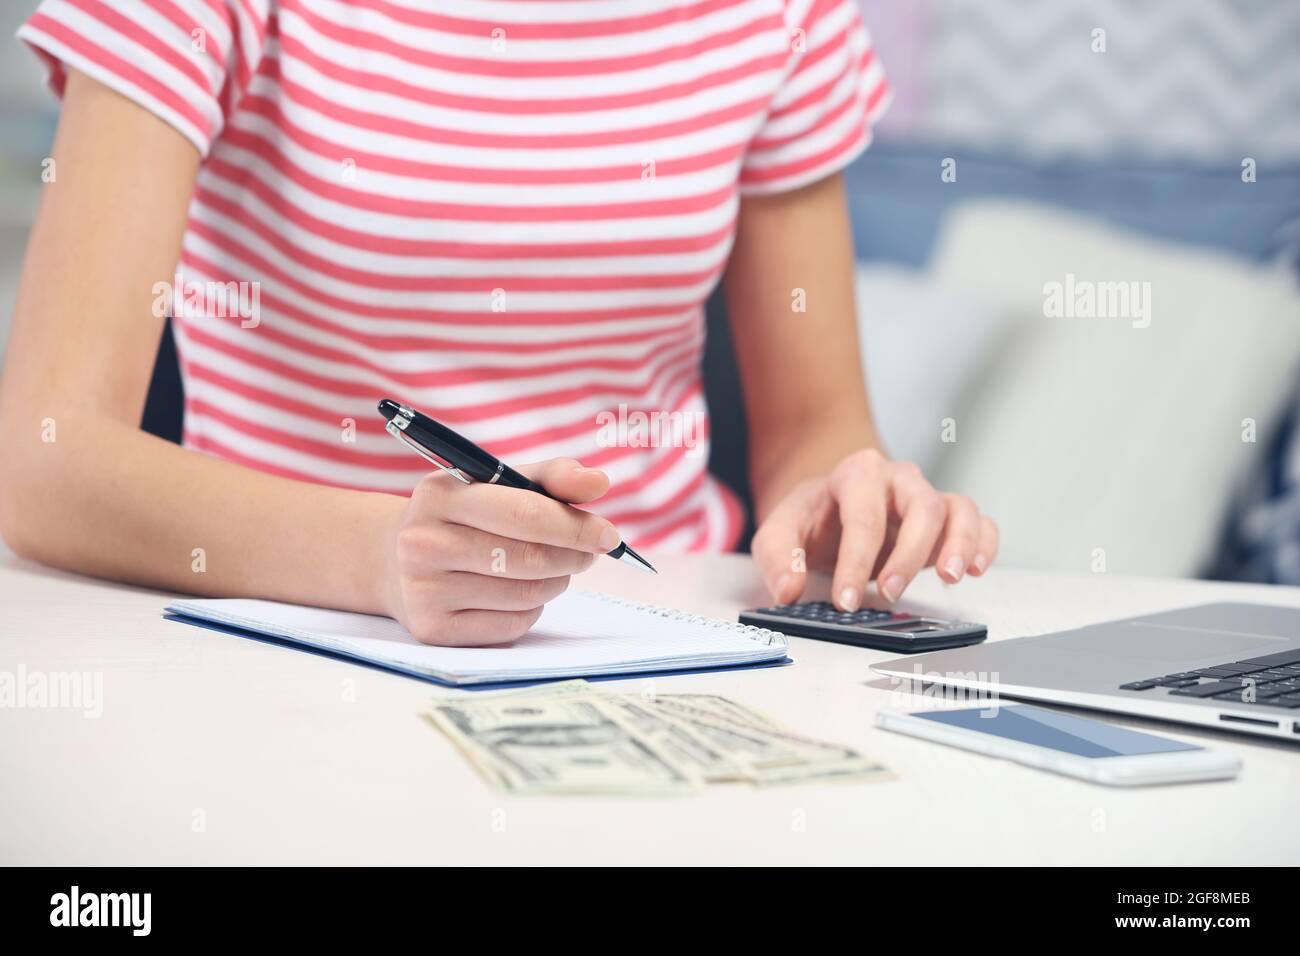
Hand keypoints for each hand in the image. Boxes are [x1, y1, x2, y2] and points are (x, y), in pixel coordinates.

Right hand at [379, 458, 618, 645]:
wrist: (393, 560)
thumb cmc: (463, 516)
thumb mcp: (496, 484)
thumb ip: (551, 478)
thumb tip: (600, 483)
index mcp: (440, 495)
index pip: (524, 513)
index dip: (575, 526)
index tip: (609, 535)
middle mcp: (423, 543)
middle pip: (528, 559)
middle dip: (572, 556)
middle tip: (589, 553)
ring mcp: (424, 590)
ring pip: (524, 594)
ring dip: (556, 582)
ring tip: (553, 568)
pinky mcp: (433, 629)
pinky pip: (511, 624)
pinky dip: (532, 609)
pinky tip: (521, 593)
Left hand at [751, 449, 997, 610]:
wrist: (828, 507)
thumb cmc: (809, 519)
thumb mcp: (778, 533)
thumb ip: (777, 558)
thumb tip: (788, 590)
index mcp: (856, 475)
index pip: (864, 516)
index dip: (856, 561)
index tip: (845, 601)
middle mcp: (898, 479)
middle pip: (921, 506)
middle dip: (908, 555)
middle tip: (891, 595)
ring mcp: (926, 496)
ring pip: (958, 508)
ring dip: (960, 543)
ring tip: (949, 577)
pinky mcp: (946, 519)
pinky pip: (979, 520)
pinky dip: (984, 543)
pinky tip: (975, 569)